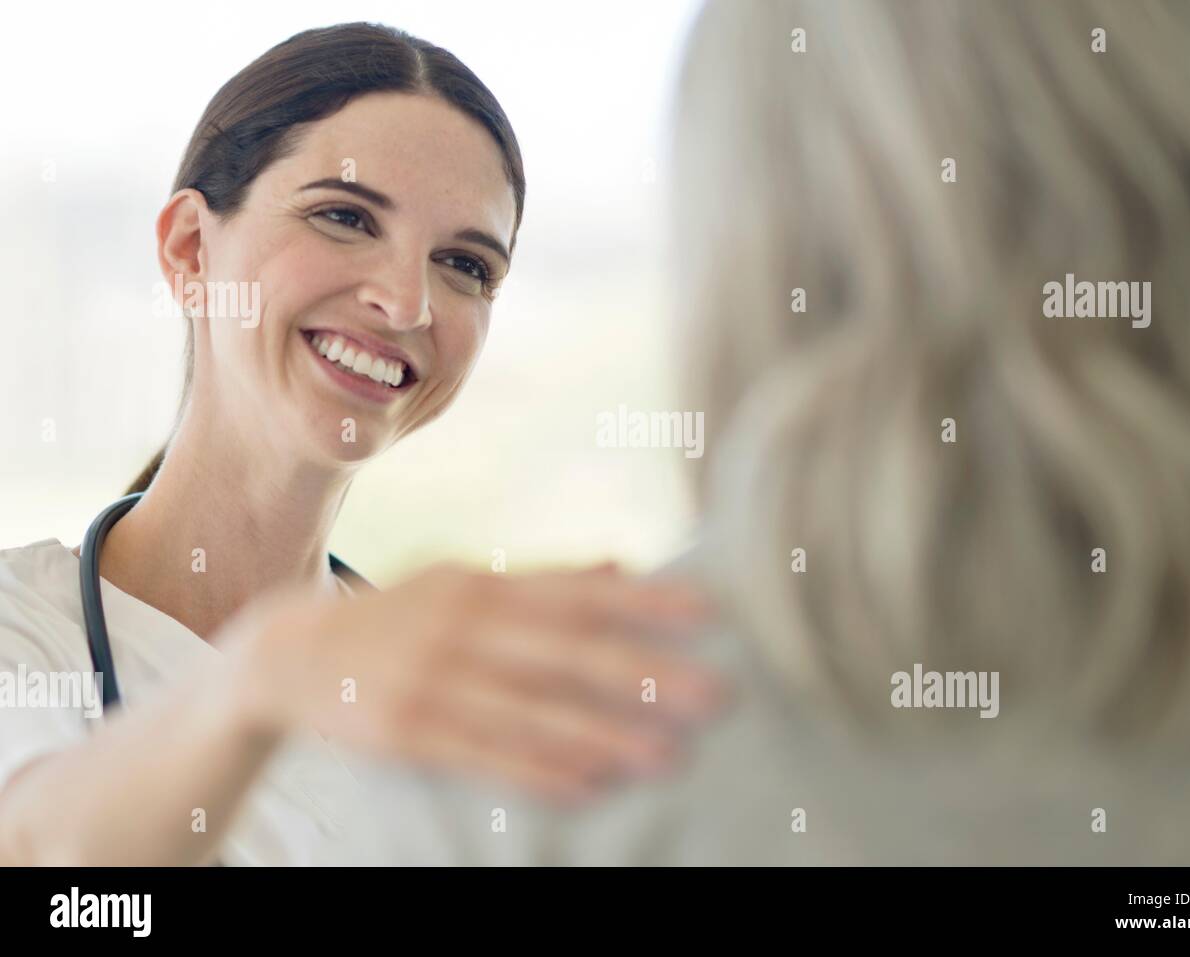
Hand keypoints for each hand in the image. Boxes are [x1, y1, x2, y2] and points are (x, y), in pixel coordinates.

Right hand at [218, 563, 722, 803]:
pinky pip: (483, 756)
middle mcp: (462, 627)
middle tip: (713, 694)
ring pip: (532, 711)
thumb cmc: (396, 614)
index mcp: (482, 585)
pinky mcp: (408, 733)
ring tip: (668, 755)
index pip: (577, 592)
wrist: (285, 653)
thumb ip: (542, 577)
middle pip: (565, 652)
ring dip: (604, 734)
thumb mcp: (460, 580)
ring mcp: (434, 681)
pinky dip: (537, 772)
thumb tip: (622, 566)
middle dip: (643, 673)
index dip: (645, 601)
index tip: (709, 612)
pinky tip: (588, 787)